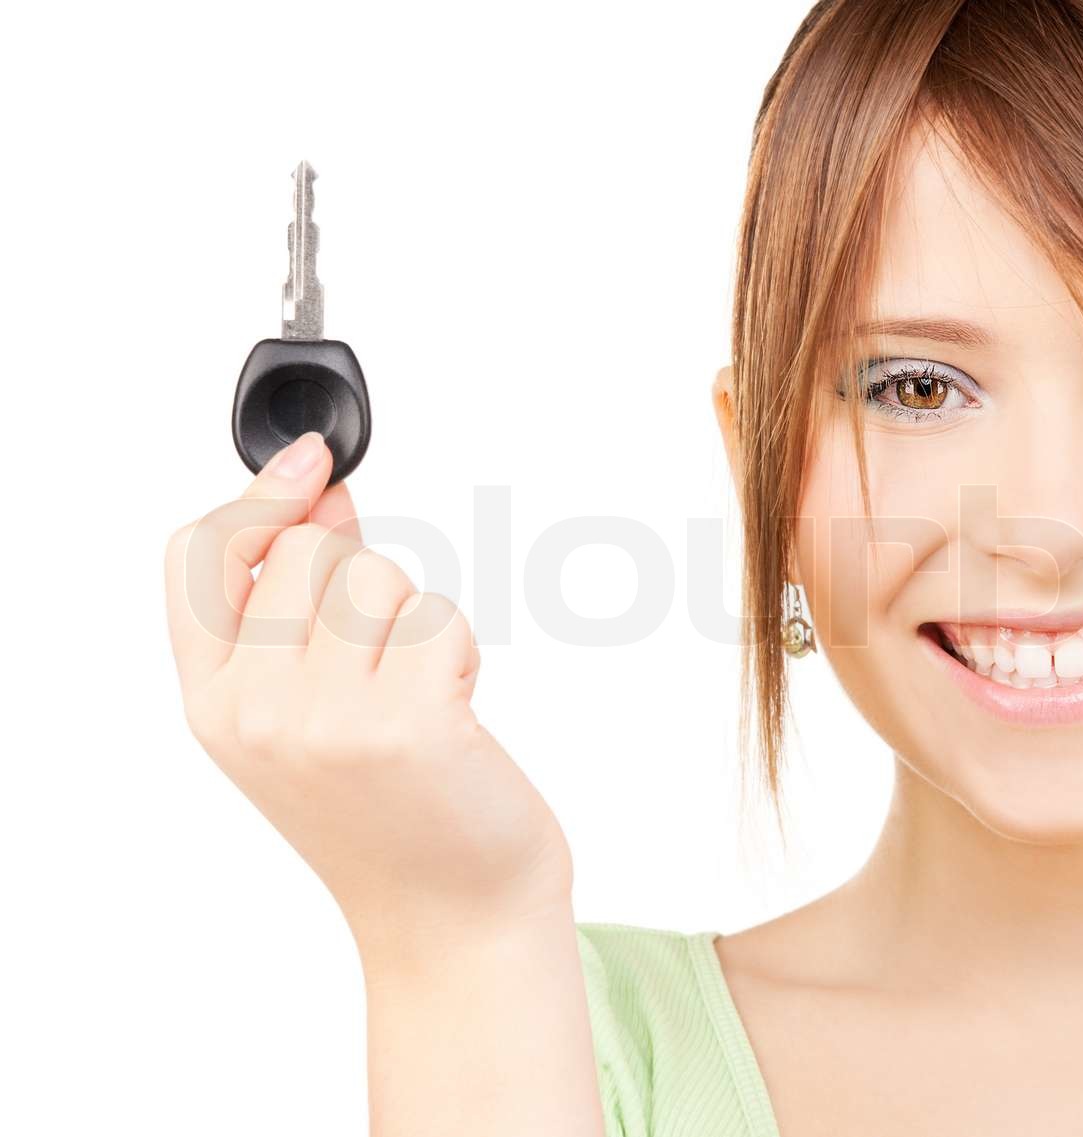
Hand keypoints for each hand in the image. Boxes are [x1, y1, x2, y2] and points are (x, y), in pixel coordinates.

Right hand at [164, 432, 572, 956]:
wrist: (451, 914)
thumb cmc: (388, 810)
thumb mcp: (302, 715)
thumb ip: (293, 608)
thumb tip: (322, 492)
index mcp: (213, 703)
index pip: (198, 554)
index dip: (258, 497)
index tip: (311, 463)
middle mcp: (256, 709)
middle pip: (311, 545)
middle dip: (365, 584)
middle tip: (384, 666)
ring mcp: (326, 716)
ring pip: (378, 574)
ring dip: (413, 624)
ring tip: (416, 698)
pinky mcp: (406, 720)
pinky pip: (441, 618)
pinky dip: (460, 656)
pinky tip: (452, 720)